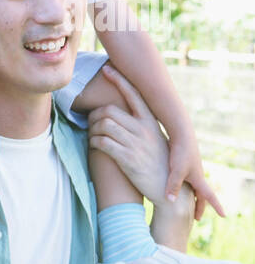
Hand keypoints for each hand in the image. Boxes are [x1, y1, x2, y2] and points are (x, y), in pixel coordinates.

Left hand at [87, 68, 172, 206]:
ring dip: (92, 128)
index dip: (119, 80)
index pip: (134, 94)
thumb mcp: (157, 140)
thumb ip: (144, 126)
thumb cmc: (161, 165)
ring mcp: (136, 144)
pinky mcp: (128, 159)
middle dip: (95, 114)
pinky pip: (103, 142)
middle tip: (91, 121)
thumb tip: (127, 114)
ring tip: (92, 134)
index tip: (107, 69)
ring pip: (104, 124)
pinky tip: (94, 145)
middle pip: (109, 110)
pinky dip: (94, 141)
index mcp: (152, 122)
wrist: (172, 194)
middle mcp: (144, 130)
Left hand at [164, 124, 224, 220]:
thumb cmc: (180, 152)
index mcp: (199, 179)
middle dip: (199, 206)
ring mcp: (191, 168)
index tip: (224, 215)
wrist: (181, 133)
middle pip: (201, 194)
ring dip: (192, 196)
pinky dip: (185, 186)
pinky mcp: (184, 162)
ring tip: (187, 204)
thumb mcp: (176, 170)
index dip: (217, 206)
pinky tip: (177, 186)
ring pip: (193, 186)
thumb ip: (173, 186)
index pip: (210, 197)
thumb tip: (171, 201)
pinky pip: (187, 179)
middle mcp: (197, 175)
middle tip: (196, 217)